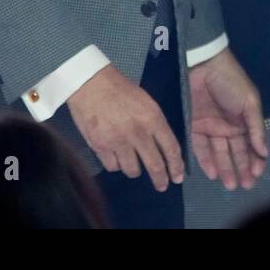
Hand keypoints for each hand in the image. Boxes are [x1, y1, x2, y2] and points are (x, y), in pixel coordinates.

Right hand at [66, 64, 183, 192]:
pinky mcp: (100, 146)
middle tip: (162, 185)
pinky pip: (113, 166)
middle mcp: (137, 132)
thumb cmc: (121, 90)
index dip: (176, 166)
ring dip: (134, 169)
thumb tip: (164, 146)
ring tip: (133, 162)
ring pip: (132, 169)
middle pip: (154, 164)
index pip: (171, 148)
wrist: (91, 84)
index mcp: (153, 118)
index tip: (178, 176)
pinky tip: (115, 155)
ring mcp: (118, 141)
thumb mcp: (147, 102)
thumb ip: (155, 124)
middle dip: (161, 179)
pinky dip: (116, 163)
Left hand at [187, 49, 268, 190]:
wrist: (203, 65)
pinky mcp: (195, 126)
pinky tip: (212, 174)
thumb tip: (265, 152)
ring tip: (230, 185)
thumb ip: (256, 128)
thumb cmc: (231, 82)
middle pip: (236, 152)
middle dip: (241, 169)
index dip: (255, 160)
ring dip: (226, 169)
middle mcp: (229, 126)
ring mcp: (212, 127)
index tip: (256, 175)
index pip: (252, 145)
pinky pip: (200, 147)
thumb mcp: (250, 103)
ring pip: (220, 153)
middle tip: (244, 186)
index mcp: (245, 120)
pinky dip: (206, 161)